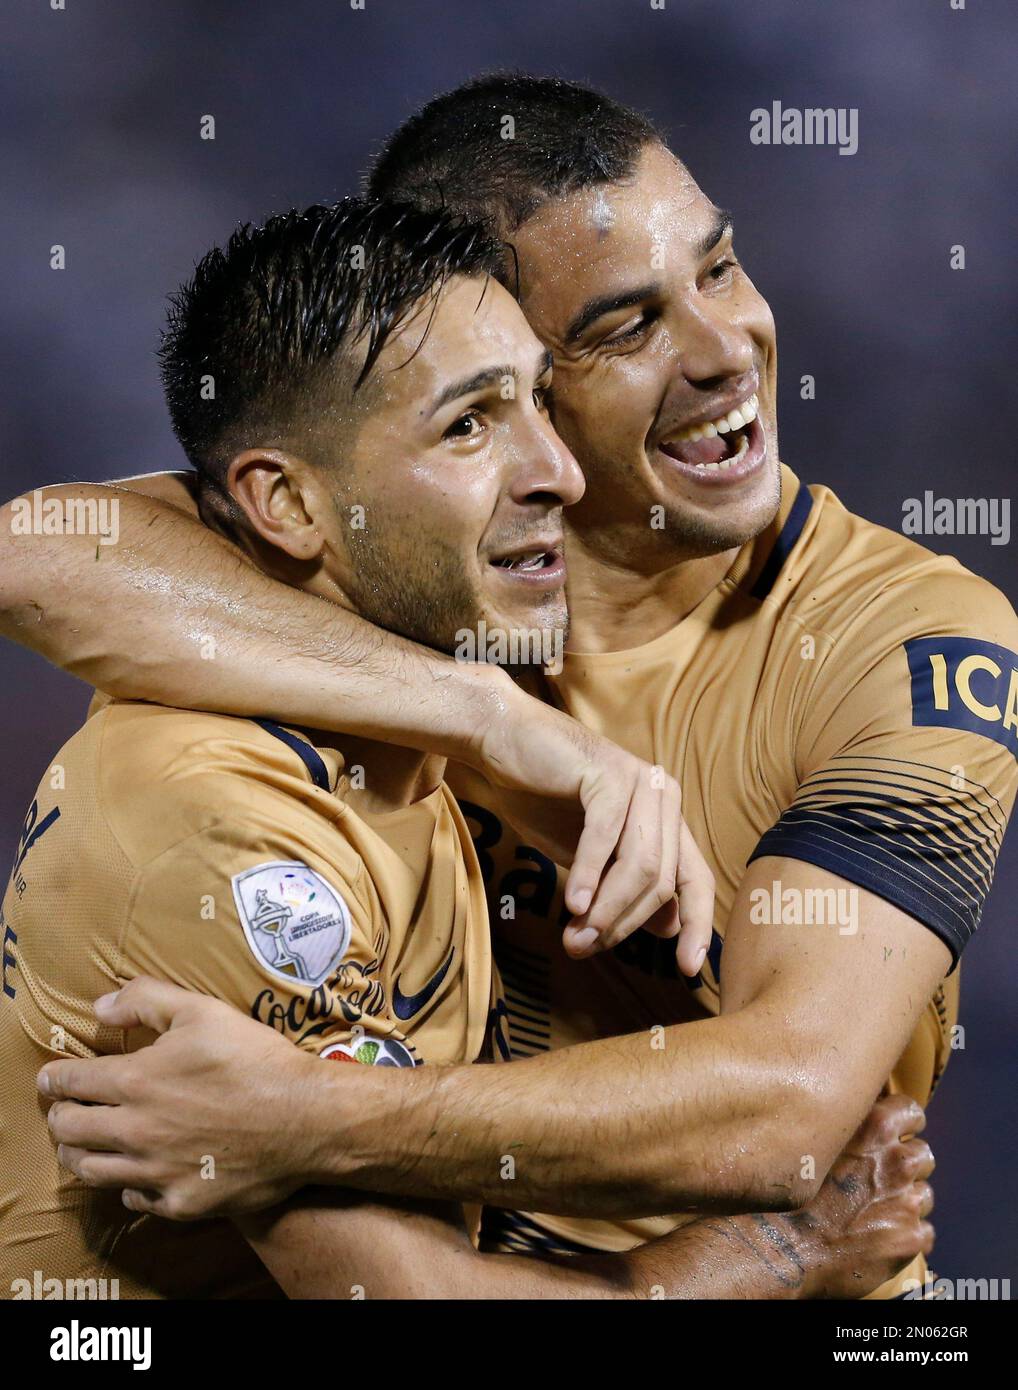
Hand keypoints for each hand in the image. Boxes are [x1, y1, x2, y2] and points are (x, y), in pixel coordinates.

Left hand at [38, 978, 321, 1219]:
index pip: (71, 1083)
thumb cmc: (255, 1059)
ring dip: (80, 1155)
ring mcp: (156, 1173)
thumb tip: (100, 1007)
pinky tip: (136, 1175)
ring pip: (92, 1171)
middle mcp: (135, 1132)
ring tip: (84, 1146)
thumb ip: (146, 1000)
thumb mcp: (203, 1010)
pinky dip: (129, 1186)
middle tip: (65, 1111)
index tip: (49, 1079)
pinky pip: (136, 1199)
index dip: (54, 1080)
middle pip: (70, 1131)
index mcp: (135, 1082)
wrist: (306, 1118)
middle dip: (61, 1117)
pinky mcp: (181, 1203)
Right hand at [472, 676, 713, 971]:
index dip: (697, 925)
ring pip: (642, 865)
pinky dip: (590, 874)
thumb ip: (627, 887)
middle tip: (583, 948)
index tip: (686, 968)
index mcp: (667, 817)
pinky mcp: (609, 773)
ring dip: (608, 908)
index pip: (695, 878)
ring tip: (575, 934)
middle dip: (624, 924)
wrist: (503, 743)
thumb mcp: (592, 857)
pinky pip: (607, 837)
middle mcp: (664, 796)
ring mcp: (641, 782)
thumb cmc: (544, 798)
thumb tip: (670, 928)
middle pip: (663, 881)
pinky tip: (572, 902)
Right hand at [788, 1094, 934, 1298]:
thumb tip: (855, 1123)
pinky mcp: (912, 1237)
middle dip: (906, 1165)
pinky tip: (881, 1238)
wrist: (785, 1247)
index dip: (905, 1125)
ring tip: (875, 1212)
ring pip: (924, 1194)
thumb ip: (845, 1127)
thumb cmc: (790, 1191)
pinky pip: (924, 1232)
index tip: (897, 1134)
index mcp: (875, 1128)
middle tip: (879, 1180)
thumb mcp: (815, 1139)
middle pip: (922, 1154)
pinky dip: (907, 1235)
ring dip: (906, 1201)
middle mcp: (897, 1160)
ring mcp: (908, 1200)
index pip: (911, 1112)